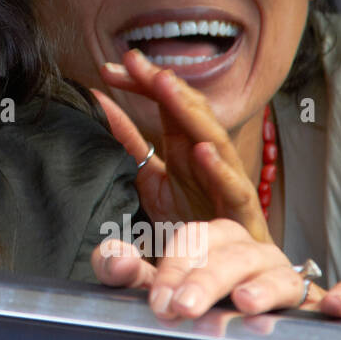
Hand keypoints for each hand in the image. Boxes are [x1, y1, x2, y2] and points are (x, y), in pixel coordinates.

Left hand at [92, 217, 340, 317]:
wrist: (225, 323)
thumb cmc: (191, 297)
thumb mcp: (154, 287)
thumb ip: (125, 271)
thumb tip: (115, 255)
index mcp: (212, 240)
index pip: (193, 243)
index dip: (174, 270)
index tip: (159, 302)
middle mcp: (250, 253)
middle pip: (232, 256)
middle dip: (208, 279)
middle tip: (185, 307)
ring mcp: (282, 277)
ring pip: (279, 273)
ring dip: (264, 286)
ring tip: (245, 302)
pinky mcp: (313, 304)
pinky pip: (331, 296)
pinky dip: (338, 297)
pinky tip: (334, 307)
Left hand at [97, 48, 269, 242]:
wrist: (228, 276)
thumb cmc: (194, 225)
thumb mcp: (150, 182)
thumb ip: (128, 144)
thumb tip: (97, 103)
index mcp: (186, 148)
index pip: (165, 103)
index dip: (141, 83)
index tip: (110, 68)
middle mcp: (208, 158)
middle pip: (189, 112)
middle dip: (163, 85)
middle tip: (135, 63)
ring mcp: (228, 182)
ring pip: (213, 139)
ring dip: (190, 111)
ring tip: (166, 87)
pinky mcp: (242, 214)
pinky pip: (234, 188)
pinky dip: (220, 169)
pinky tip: (202, 151)